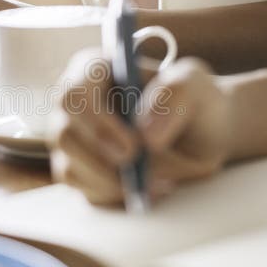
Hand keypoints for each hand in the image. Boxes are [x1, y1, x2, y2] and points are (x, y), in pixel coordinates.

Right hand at [50, 51, 231, 205]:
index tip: (133, 148)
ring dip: (114, 183)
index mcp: (93, 71)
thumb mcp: (195, 85)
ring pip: (71, 167)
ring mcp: (74, 139)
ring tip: (158, 183)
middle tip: (142, 175)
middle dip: (102, 160)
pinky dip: (117, 196)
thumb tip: (146, 135)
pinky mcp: (81, 170)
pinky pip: (85, 190)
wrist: (202, 133)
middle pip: (64, 134)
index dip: (97, 124)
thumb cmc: (193, 100)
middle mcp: (74, 105)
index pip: (75, 96)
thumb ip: (175, 96)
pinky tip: (148, 190)